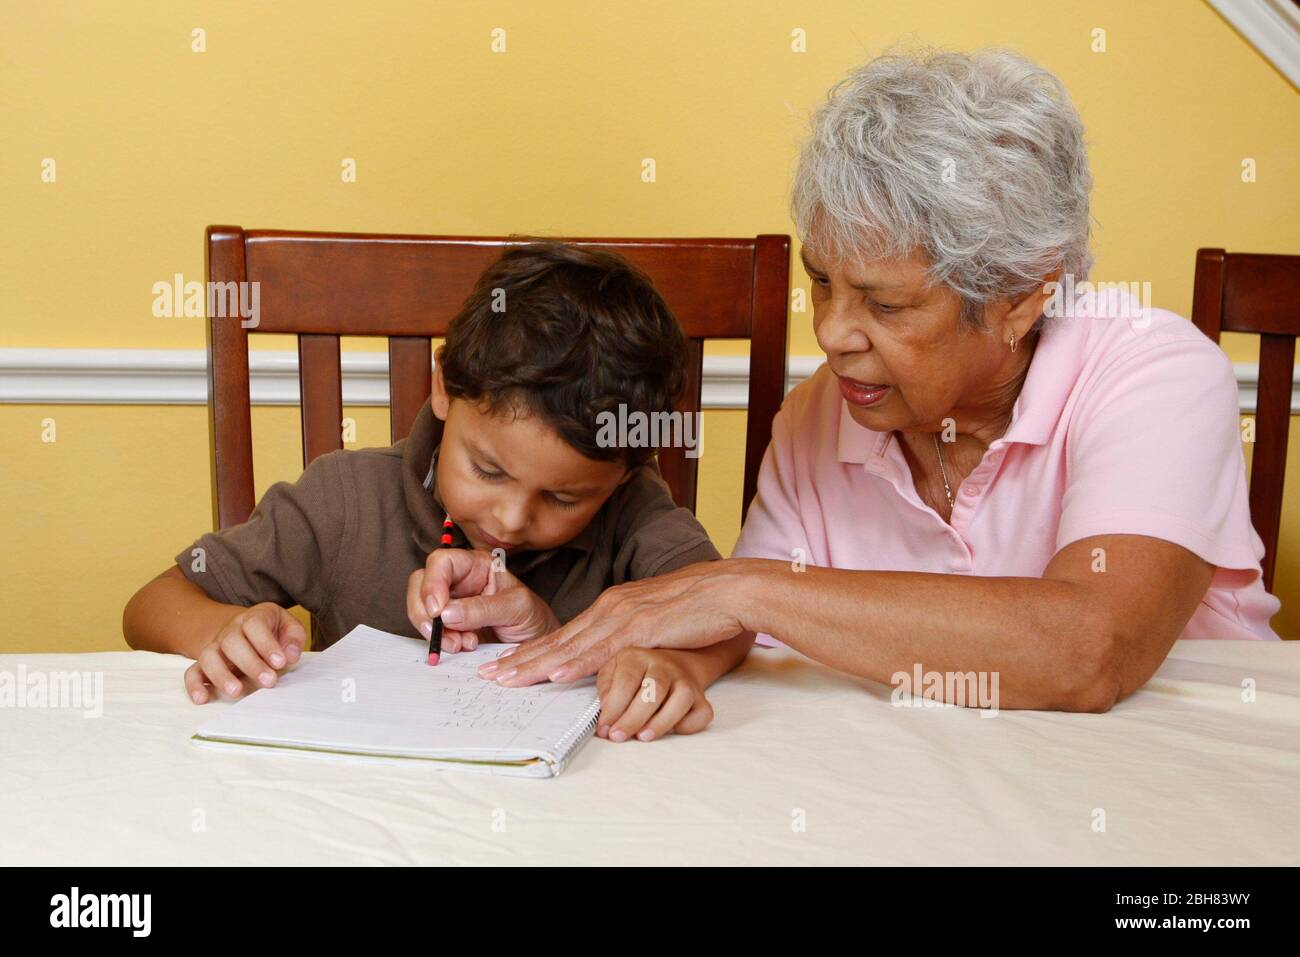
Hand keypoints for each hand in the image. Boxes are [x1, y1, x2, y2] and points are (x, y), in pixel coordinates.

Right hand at [184, 603, 305, 703]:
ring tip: (236, 692)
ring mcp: (216, 647)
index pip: (255, 625)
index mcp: (253, 617)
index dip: (266, 644)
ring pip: (209, 656)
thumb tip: (290, 655)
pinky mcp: (205, 664)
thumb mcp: (289, 627)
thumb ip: (293, 638)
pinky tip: (202, 699)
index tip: (280, 662)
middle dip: (250, 664)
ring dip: (221, 675)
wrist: (246, 629)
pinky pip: (192, 672)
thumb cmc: (273, 631)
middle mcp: (230, 630)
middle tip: (269, 681)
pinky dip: (194, 685)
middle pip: (231, 641)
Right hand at [406, 548, 560, 651]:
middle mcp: (460, 580)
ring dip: (434, 631)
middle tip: (440, 633)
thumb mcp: (518, 608)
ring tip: (460, 644)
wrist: (537, 645)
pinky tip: (462, 646)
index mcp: (477, 565)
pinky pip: (431, 630)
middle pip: (422, 583)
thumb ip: (484, 609)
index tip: (437, 611)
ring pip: (421, 609)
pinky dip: (440, 642)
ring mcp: (451, 604)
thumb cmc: (533, 618)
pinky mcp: (449, 626)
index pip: (443, 562)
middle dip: (425, 612)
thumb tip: (446, 613)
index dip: (433, 583)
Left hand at [478, 560, 746, 686]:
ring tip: (506, 679)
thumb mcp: (657, 620)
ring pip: (571, 645)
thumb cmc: (700, 607)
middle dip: (520, 658)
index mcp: (614, 605)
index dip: (532, 650)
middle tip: (488, 674)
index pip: (565, 633)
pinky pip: (602, 650)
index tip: (506, 664)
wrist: (730, 590)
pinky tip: (554, 674)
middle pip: (557, 639)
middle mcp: (611, 607)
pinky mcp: (641, 626)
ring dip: (535, 663)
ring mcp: (623, 615)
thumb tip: (621, 656)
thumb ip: (634, 635)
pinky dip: (575, 663)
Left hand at [595, 648, 714, 742]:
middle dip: (633, 718)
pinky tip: (669, 732)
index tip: (604, 729)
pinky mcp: (701, 697)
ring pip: (682, 698)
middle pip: (654, 689)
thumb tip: (605, 713)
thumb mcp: (612, 672)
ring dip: (662, 721)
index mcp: (637, 657)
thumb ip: (606, 690)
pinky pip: (701, 713)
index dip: (614, 707)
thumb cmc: (635, 674)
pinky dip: (688, 726)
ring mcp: (685, 680)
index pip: (626, 681)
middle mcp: (664, 666)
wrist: (671, 664)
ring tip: (643, 737)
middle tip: (618, 737)